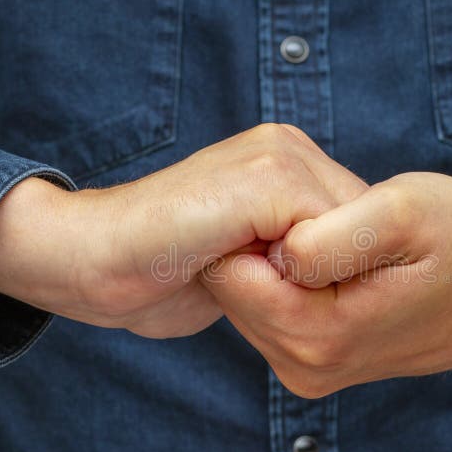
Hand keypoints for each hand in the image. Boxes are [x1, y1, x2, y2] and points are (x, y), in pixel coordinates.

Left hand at [0, 124, 366, 337]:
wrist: (96, 267)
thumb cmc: (151, 238)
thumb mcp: (238, 205)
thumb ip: (301, 203)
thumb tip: (337, 240)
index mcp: (282, 155)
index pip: (356, 214)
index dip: (334, 257)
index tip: (287, 277)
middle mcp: (284, 173)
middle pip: (345, 238)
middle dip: (321, 272)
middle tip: (271, 286)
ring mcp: (271, 211)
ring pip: (327, 262)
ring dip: (305, 287)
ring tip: (260, 290)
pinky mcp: (260, 247)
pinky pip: (302, 276)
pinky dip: (293, 295)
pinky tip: (261, 296)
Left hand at [202, 172, 451, 397]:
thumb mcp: (403, 214)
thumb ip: (330, 233)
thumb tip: (276, 248)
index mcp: (320, 333)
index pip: (232, 271)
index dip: (257, 224)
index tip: (303, 209)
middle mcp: (304, 364)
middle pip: (234, 289)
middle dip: (262, 244)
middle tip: (323, 221)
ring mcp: (307, 369)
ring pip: (247, 299)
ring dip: (274, 262)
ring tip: (333, 242)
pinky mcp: (312, 361)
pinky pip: (268, 310)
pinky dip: (285, 280)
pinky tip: (330, 264)